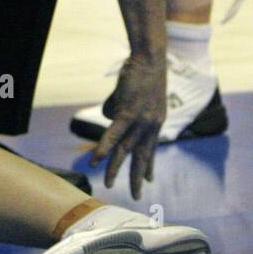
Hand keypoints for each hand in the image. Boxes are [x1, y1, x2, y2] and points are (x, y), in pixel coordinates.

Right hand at [89, 53, 165, 197]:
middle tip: (136, 196)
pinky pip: (114, 134)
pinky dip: (105, 147)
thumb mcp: (134, 94)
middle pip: (140, 155)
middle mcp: (151, 126)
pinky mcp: (129, 112)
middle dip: (136, 177)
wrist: (150, 57)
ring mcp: (141, 120)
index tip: (148, 180)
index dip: (148, 165)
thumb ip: (121, 107)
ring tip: (109, 184)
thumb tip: (109, 116)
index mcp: (156, 122)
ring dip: (115, 168)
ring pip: (125, 149)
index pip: (151, 149)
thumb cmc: (141, 70)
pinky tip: (97, 159)